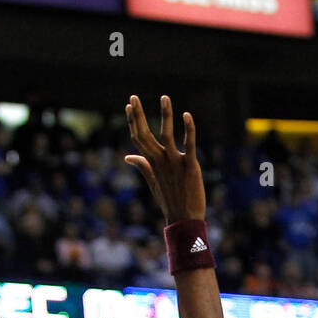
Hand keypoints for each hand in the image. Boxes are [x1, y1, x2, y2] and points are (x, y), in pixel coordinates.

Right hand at [125, 94, 205, 223]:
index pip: (138, 138)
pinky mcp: (190, 166)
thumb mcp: (152, 182)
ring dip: (165, 115)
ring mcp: (174, 163)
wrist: (184, 220)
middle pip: (146, 134)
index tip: (129, 105)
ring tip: (165, 97)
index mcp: (152, 163)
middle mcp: (160, 160)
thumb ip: (142, 166)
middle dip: (139, 115)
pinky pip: (189, 144)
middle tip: (134, 96)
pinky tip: (186, 115)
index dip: (133, 121)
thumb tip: (127, 157)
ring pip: (166, 135)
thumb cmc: (169, 201)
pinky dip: (188, 129)